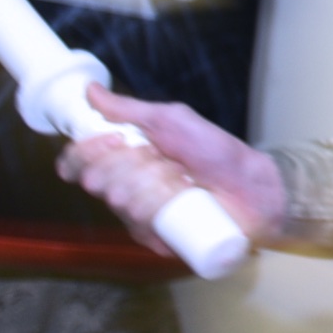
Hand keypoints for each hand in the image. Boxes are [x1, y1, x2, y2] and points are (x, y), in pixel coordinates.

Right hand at [57, 85, 288, 253]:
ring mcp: (139, 219)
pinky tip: (183, 199)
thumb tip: (90, 91)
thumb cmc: (216, 152)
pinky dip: (162, 207)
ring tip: (183, 179)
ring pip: (120, 202)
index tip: (116, 140)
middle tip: (162, 159)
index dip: (87, 153)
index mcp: (122, 162)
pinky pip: (142, 226)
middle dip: (129, 166)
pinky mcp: (156, 241)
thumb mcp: (173, 121)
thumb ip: (130, 109)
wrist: (253, 186)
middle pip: (97, 181)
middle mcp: (124, 191)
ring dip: (152, 183)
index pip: (79, 163)